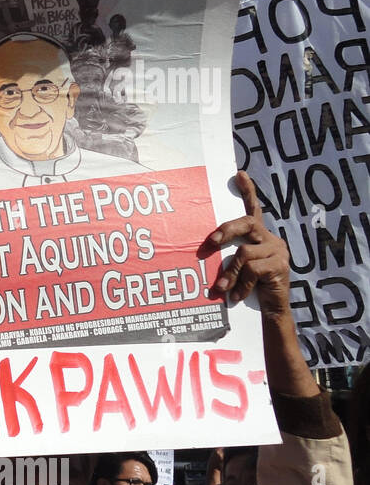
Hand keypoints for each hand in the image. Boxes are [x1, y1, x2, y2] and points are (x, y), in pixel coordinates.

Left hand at [198, 171, 289, 318]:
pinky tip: (236, 295)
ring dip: (229, 273)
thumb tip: (203, 249)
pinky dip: (240, 284)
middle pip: (247, 223)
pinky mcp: (280, 266)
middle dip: (226, 230)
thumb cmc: (247, 287)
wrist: (270, 311)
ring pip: (244, 253)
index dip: (248, 192)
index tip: (239, 174)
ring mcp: (277, 251)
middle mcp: (270, 239)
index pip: (254, 209)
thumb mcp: (235, 268)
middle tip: (211, 241)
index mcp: (259, 237)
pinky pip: (252, 270)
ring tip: (222, 288)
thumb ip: (226, 256)